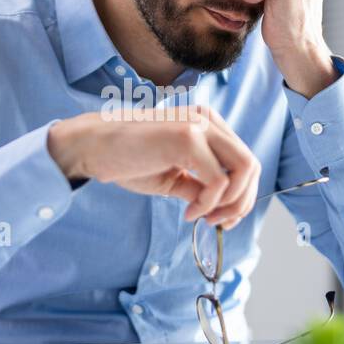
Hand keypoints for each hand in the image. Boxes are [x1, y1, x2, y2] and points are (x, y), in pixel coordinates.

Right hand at [47, 107, 261, 227]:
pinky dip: (208, 204)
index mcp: (206, 124)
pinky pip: (218, 181)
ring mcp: (199, 125)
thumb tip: (222, 209)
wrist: (92, 147)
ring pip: (244, 170)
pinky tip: (188, 212)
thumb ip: (199, 185)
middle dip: (241, 202)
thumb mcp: (173, 176)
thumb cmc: (127, 159)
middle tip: (217, 223)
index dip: (242, 195)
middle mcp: (207, 120)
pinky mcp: (187, 138)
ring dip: (230, 203)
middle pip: (251, 166)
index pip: (244, 161)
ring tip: (203, 218)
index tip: (222, 218)